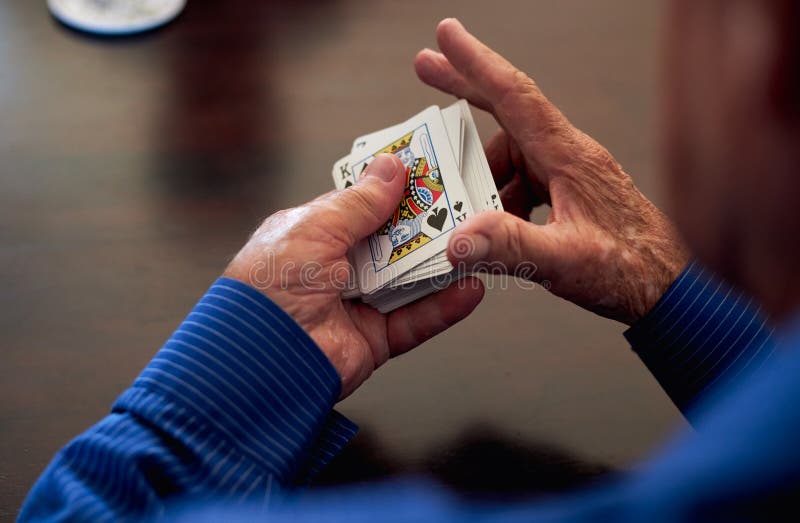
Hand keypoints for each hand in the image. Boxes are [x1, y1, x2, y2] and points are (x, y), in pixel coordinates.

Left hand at [223, 154, 483, 397]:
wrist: (260, 359)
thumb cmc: (268, 289)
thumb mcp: (315, 229)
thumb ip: (358, 202)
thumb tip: (389, 169)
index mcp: (313, 235)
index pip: (362, 205)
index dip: (393, 189)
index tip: (428, 173)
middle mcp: (336, 268)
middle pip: (393, 241)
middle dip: (425, 225)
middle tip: (462, 205)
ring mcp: (356, 304)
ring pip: (410, 279)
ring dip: (441, 263)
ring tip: (475, 243)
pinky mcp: (374, 339)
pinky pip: (416, 320)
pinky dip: (443, 307)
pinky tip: (468, 288)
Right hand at [415, 19, 688, 324]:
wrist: (669, 286)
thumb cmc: (630, 269)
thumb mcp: (566, 260)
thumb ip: (511, 247)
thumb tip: (458, 239)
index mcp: (568, 157)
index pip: (516, 97)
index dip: (477, 64)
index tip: (447, 34)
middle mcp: (567, 156)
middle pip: (506, 113)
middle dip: (464, 90)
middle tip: (426, 68)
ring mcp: (567, 174)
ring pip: (509, 156)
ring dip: (480, 178)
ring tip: (464, 212)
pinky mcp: (568, 193)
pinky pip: (521, 182)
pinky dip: (499, 199)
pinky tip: (495, 229)